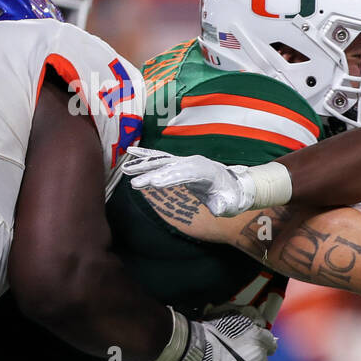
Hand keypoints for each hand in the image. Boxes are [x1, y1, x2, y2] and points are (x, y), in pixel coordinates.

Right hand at [124, 147, 257, 216]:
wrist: (235, 186)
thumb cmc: (232, 197)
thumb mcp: (232, 204)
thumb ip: (224, 206)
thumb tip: (219, 207)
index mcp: (208, 171)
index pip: (188, 173)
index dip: (171, 177)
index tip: (155, 183)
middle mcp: (196, 162)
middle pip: (171, 167)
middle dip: (152, 174)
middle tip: (135, 183)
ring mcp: (187, 161)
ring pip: (163, 161)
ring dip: (144, 165)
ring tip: (125, 170)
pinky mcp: (180, 164)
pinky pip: (161, 158)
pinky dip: (146, 156)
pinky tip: (130, 153)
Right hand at [179, 312, 278, 360]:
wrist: (193, 348)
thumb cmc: (213, 329)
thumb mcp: (235, 314)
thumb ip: (252, 318)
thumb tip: (260, 322)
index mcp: (261, 341)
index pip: (271, 344)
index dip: (262, 342)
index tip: (254, 342)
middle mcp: (259, 360)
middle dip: (254, 358)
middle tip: (240, 354)